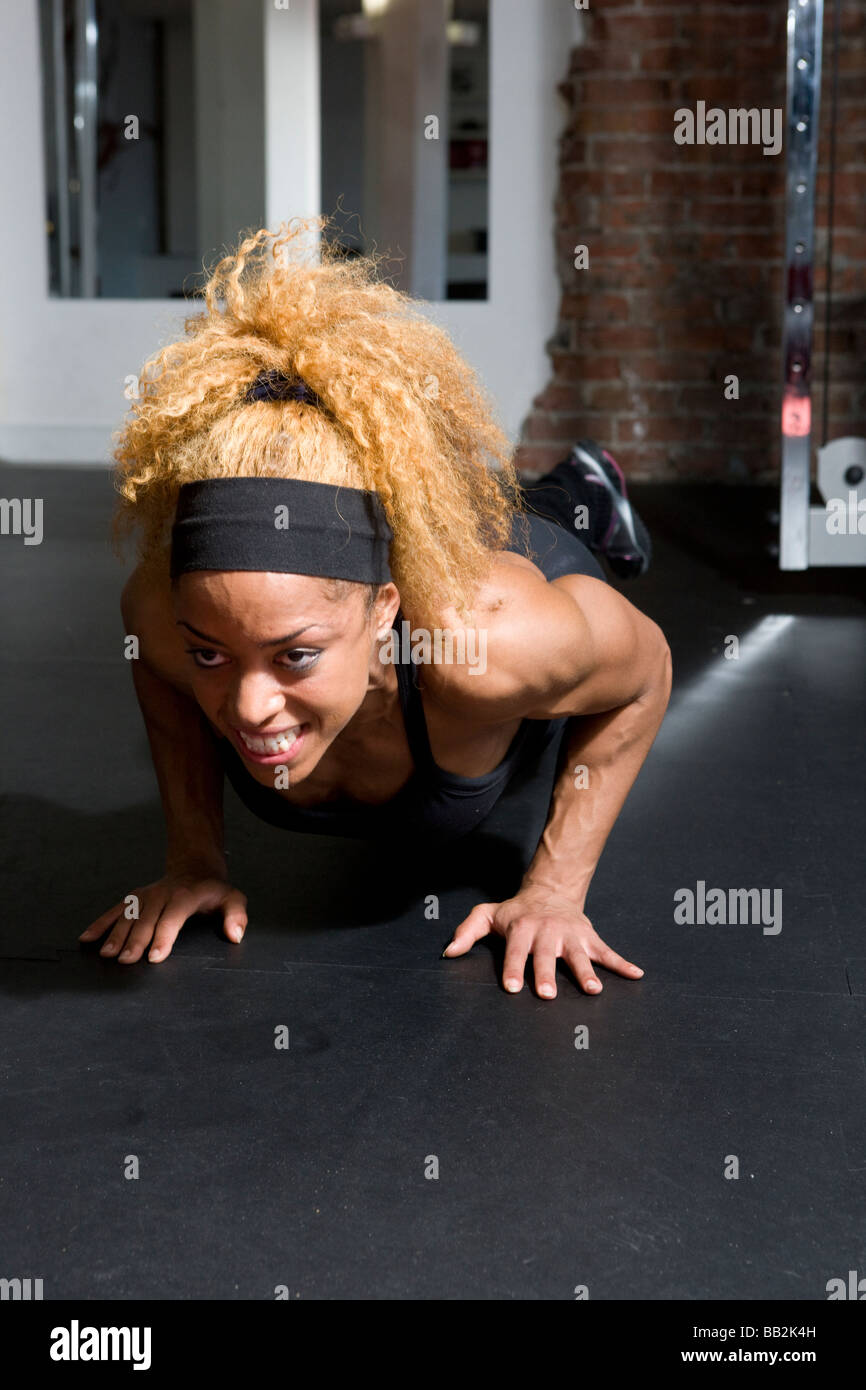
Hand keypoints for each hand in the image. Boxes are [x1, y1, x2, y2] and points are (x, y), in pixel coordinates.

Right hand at [79, 866, 247, 963]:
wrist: (194, 869)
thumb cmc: (213, 891)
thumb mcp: (233, 898)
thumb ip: (236, 915)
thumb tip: (234, 934)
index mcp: (186, 896)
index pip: (173, 917)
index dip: (163, 936)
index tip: (154, 957)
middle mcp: (162, 894)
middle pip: (146, 919)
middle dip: (135, 940)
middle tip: (126, 961)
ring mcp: (145, 895)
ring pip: (128, 915)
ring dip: (115, 935)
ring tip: (107, 955)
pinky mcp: (134, 898)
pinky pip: (114, 910)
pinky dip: (99, 923)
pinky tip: (86, 938)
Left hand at [441, 886, 643, 998]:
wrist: (551, 891)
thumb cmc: (516, 911)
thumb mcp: (487, 915)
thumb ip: (467, 931)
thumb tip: (448, 952)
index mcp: (522, 929)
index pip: (516, 951)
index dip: (514, 969)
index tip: (514, 988)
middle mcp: (548, 932)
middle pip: (547, 956)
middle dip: (548, 974)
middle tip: (549, 994)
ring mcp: (571, 936)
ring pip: (579, 956)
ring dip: (586, 973)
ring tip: (593, 990)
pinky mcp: (589, 938)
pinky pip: (607, 952)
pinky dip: (622, 964)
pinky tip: (637, 974)